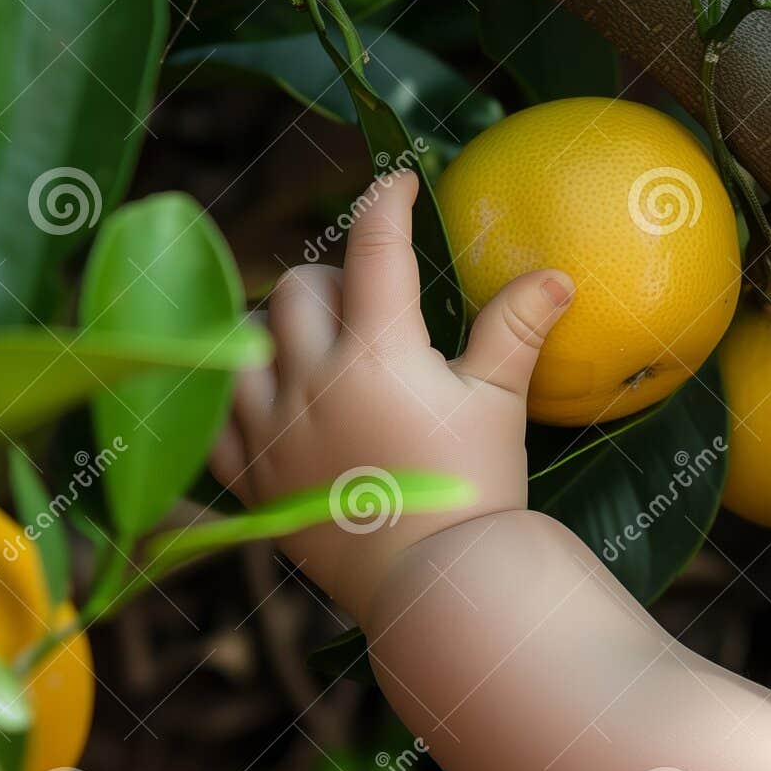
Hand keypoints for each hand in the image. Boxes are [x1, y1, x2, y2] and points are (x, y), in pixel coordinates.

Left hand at [209, 169, 573, 620]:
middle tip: (368, 303)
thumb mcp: (498, 404)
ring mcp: (271, 429)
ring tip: (315, 349)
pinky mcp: (250, 476)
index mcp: (376, 353)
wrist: (435, 586)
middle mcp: (310, 380)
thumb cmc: (476, 491)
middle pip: (296, 287)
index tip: (397, 184)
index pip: (373, 248)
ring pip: (244, 341)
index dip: (386, 203)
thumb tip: (555, 275)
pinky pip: (215, 415)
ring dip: (277, 330)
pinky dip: (235, 397)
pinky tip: (267, 401)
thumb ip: (516, 329)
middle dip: (332, 280)